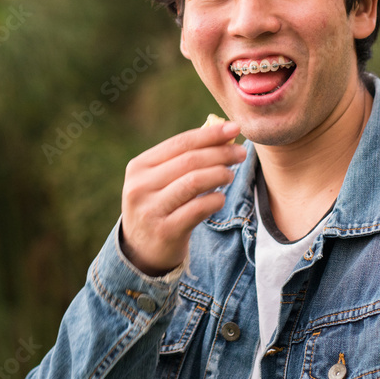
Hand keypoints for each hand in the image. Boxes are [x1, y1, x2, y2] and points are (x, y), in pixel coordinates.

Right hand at [120, 121, 245, 275]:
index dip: (209, 134)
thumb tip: (221, 133)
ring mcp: (150, 209)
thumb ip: (183, 159)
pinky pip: (197, 209)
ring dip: (219, 174)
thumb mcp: (160, 180)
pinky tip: (221, 198)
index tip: (234, 128)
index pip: (179, 143)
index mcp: (139, 167)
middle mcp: (140, 186)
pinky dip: (214, 201)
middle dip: (220, 153)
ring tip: (231, 175)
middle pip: (189, 161)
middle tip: (240, 153)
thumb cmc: (159, 206)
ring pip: (194, 182)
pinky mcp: (164, 231)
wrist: (141, 250)